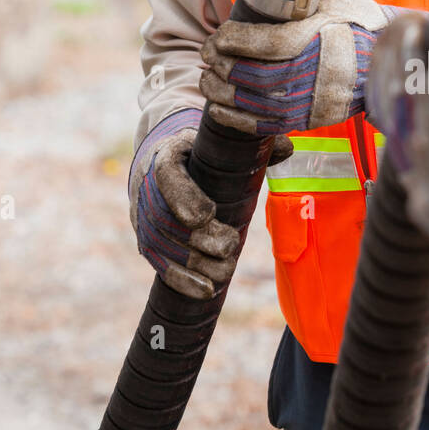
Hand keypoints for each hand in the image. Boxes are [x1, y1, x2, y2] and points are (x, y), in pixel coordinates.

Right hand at [129, 110, 292, 298]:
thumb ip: (252, 143)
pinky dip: (181, 280)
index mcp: (166, 153)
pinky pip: (159, 263)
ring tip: (225, 271)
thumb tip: (286, 147)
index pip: (167, 173)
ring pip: (161, 244)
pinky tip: (206, 290)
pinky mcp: (145, 240)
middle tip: (229, 246)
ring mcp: (142, 216)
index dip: (184, 196)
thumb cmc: (200, 150)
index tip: (207, 214)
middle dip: (197, 238)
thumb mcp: (221, 139)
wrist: (160, 156)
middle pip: (164, 216)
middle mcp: (147, 186)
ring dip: (193, 264)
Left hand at [199, 0, 404, 135]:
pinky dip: (236, 119)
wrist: (385, 61)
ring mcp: (312, 101)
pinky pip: (266, 126)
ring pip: (257, 103)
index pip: (272, 44)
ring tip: (207, 78)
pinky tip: (218, 108)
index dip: (238, 40)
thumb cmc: (357, 23)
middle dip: (225, 64)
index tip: (219, 35)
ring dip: (223, 92)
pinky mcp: (309, 120)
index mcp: (323, 39)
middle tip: (208, 53)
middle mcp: (317, 74)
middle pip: (258, 76)